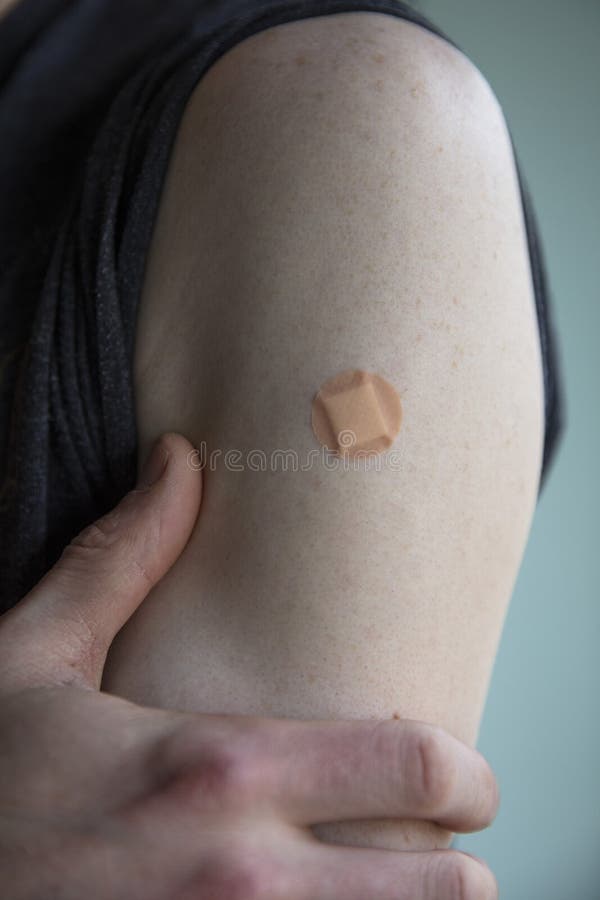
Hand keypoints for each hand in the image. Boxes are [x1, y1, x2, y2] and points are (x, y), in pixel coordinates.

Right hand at [0, 432, 498, 898]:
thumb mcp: (33, 658)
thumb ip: (120, 559)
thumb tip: (177, 462)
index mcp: (215, 768)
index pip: (411, 765)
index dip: (467, 772)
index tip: (468, 776)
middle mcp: (240, 879)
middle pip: (441, 890)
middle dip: (462, 868)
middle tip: (450, 845)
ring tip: (393, 886)